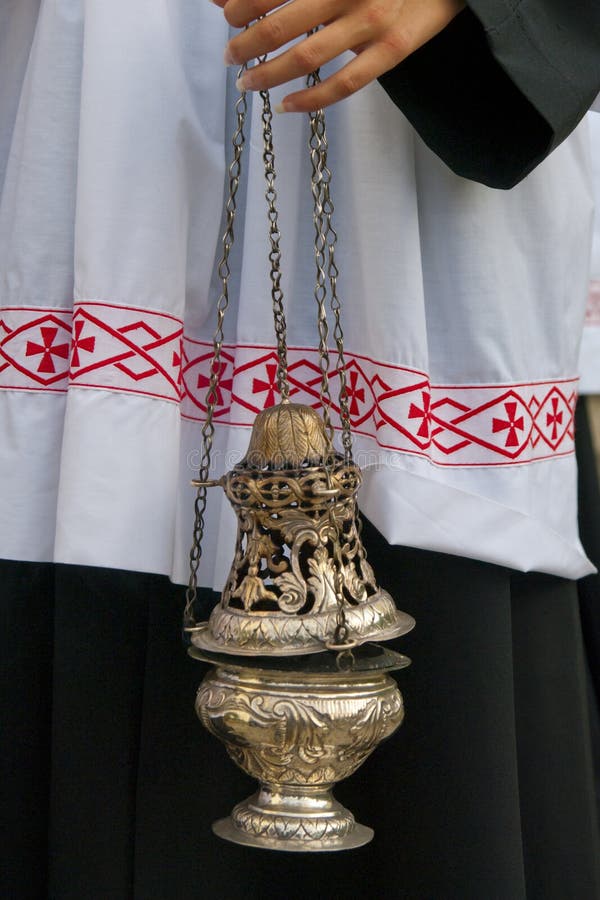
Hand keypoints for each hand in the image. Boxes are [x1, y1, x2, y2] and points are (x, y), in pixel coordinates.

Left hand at [216, 0, 464, 110]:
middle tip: (229, 53)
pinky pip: (344, 84)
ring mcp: (373, 21)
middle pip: (280, 23)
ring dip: (267, 73)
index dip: (239, 3)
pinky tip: (285, 106)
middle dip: (245, 42)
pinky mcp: (392, 50)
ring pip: (306, 57)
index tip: (225, 13)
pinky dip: (309, 100)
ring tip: (247, 81)